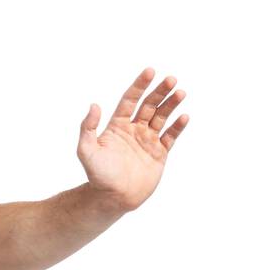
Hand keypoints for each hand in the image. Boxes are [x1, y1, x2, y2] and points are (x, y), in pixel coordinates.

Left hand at [77, 67, 189, 211]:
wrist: (113, 197)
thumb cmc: (97, 175)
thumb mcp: (86, 150)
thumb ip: (88, 128)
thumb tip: (94, 105)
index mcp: (117, 126)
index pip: (130, 100)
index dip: (139, 85)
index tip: (150, 72)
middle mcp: (133, 130)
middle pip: (149, 105)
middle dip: (159, 92)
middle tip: (171, 79)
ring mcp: (147, 141)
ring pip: (162, 117)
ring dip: (171, 104)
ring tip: (180, 92)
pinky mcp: (159, 154)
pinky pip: (171, 136)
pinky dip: (178, 126)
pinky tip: (184, 116)